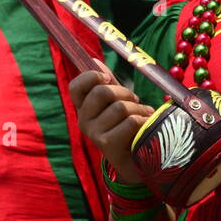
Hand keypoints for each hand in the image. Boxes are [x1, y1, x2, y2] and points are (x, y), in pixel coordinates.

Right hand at [67, 59, 152, 184]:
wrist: (135, 161)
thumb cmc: (125, 126)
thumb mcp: (115, 101)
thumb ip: (106, 82)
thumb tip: (95, 60)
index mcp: (82, 108)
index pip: (75, 86)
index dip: (91, 76)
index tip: (108, 78)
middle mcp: (83, 121)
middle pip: (102, 92)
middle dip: (125, 92)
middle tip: (134, 100)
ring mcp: (93, 134)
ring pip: (120, 107)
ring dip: (139, 108)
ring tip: (143, 114)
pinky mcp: (107, 145)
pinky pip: (130, 122)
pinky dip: (143, 120)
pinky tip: (145, 125)